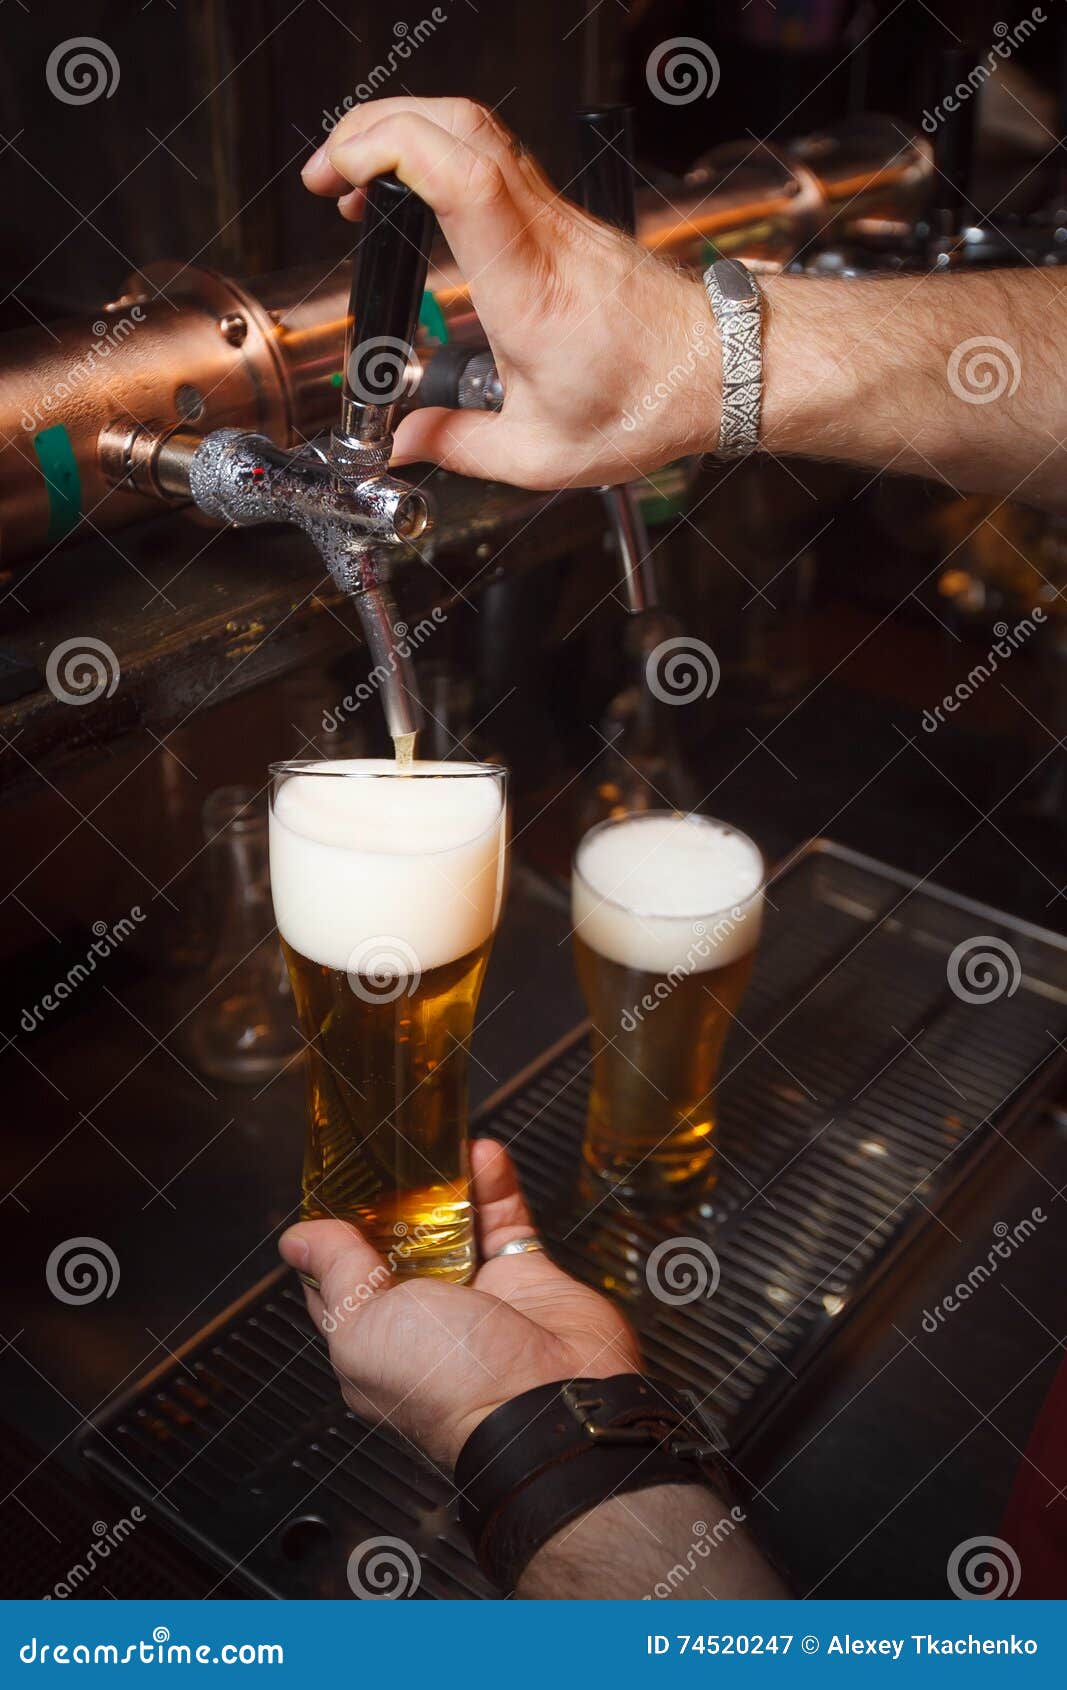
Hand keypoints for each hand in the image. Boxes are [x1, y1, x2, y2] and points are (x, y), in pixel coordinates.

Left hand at [278, 1138, 640, 1466]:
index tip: (334, 1185)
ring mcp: (476, 1295)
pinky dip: (494, 1184)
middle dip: (395, 1200)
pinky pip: (504, 1219)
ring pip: (453, 1225)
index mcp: (373, 1342)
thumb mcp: (364, 1327)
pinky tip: (482, 1156)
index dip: (332, 1235)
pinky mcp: (524, 1276)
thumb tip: (297, 1240)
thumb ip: (336, 1274)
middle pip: (399, 1245)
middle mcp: (423, 1320)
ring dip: (445, 1184)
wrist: (546, 1401)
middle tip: (389, 1152)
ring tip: (436, 1145)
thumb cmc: (450, 1384)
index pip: (340, 1280)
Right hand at [302, 97, 718, 489]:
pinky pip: (493, 155)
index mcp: (530, 288)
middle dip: (375, 127)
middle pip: (459, 125)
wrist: (724, 368)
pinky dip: (439, 155)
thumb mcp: (543, 454)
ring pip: (477, 127)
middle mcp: (543, 235)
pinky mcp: (563, 217)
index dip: (389, 153)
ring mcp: (556, 216)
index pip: (462, 178)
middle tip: (327, 173)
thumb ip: (459, 446)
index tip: (340, 176)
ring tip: (359, 181)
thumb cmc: (652, 402)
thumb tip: (404, 445)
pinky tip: (416, 197)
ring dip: (406, 133)